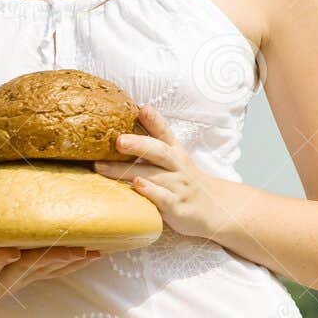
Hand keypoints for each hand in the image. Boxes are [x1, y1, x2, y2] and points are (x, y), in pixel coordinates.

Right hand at [0, 243, 101, 314]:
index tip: (11, 251)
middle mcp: (3, 284)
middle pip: (30, 269)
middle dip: (53, 258)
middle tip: (75, 248)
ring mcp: (17, 281)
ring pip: (47, 270)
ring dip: (71, 261)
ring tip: (96, 251)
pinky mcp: (25, 277)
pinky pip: (53, 270)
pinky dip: (72, 262)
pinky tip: (94, 254)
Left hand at [93, 103, 221, 240]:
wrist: (214, 208)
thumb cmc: (184, 182)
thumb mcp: (174, 160)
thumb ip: (152, 145)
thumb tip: (124, 127)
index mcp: (174, 152)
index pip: (165, 133)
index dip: (154, 120)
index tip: (141, 109)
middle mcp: (176, 167)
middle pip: (159, 151)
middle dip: (138, 144)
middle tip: (118, 140)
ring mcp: (178, 186)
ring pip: (154, 175)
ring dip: (127, 171)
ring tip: (103, 167)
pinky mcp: (177, 207)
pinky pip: (164, 199)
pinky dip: (151, 192)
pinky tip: (137, 186)